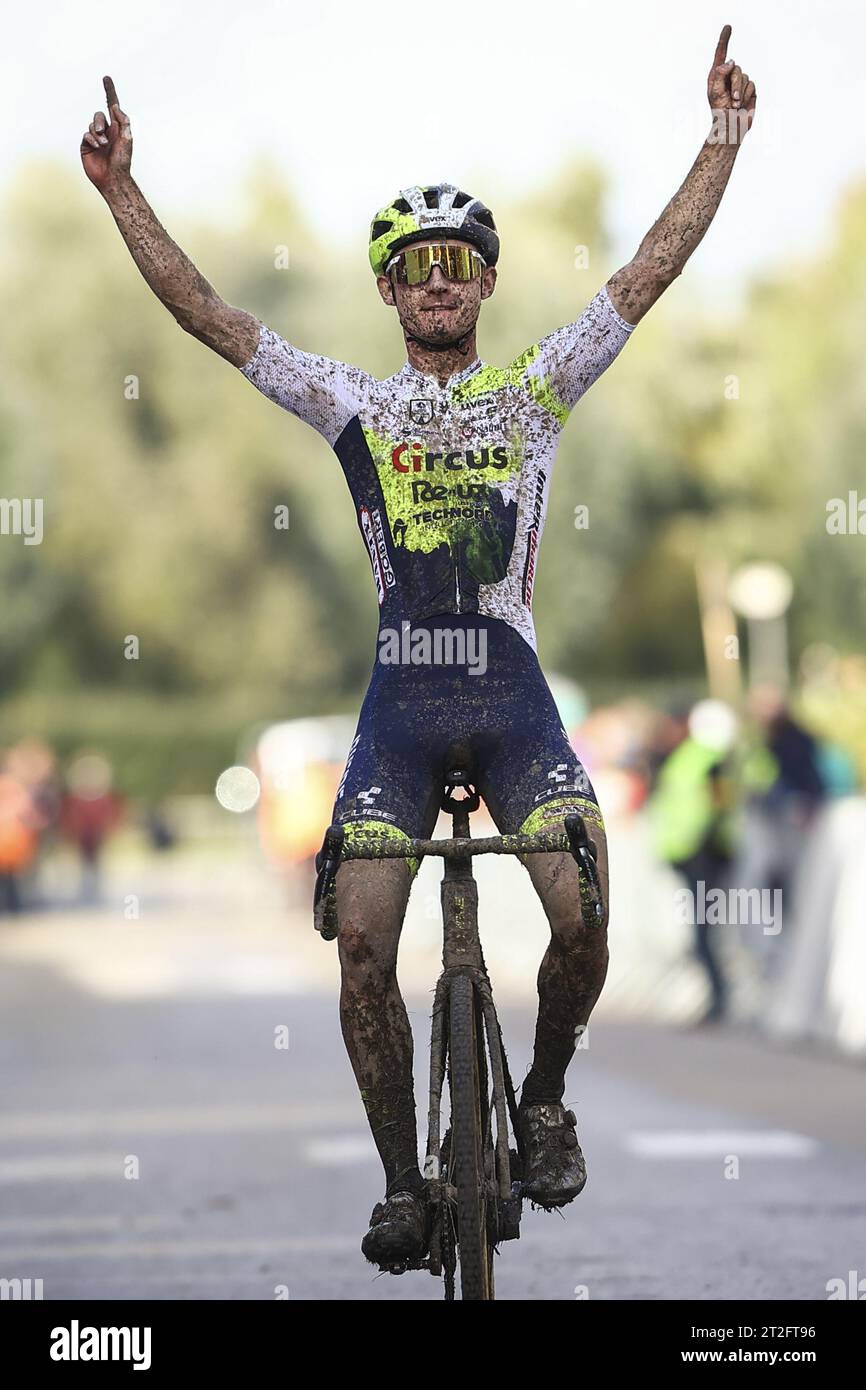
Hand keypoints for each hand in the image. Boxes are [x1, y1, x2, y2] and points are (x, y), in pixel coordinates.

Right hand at [80, 76, 132, 191]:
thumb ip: (123, 121)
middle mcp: (107, 132)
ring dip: (97, 134)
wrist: (113, 178)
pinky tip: (96, 148)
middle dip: (99, 121)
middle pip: (98, 115)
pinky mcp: (87, 146)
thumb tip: (115, 106)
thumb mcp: (127, 139)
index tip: (106, 78)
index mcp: (118, 128)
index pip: (112, 106)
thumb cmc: (123, 161)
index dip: (109, 92)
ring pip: (91, 125)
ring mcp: (96, 139)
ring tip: (103, 146)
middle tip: (103, 133)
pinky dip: (91, 139)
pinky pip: (85, 135)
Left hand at [707, 24, 756, 132]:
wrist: (731, 128)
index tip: (728, 27)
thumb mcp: (715, 93)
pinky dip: (747, 95)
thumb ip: (720, 75)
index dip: (724, 40)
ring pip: (744, 76)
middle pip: (736, 67)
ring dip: (740, 92)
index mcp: (717, 76)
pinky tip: (742, 105)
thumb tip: (730, 62)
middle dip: (735, 83)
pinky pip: (751, 84)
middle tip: (732, 99)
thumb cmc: (719, 113)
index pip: (720, 54)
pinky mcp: (749, 90)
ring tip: (735, 105)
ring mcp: (739, 83)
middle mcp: (728, 77)